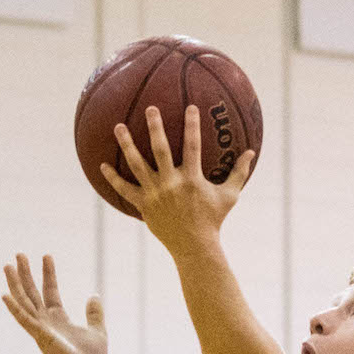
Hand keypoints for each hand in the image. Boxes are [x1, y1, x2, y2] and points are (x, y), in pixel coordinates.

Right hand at [2, 254, 107, 353]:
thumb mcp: (97, 330)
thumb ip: (94, 313)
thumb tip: (94, 295)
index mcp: (58, 320)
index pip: (50, 292)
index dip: (48, 274)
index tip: (46, 256)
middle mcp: (45, 323)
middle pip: (32, 293)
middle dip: (26, 274)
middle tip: (18, 255)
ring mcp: (40, 329)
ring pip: (24, 302)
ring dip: (15, 284)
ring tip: (7, 265)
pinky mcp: (40, 336)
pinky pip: (24, 319)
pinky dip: (14, 308)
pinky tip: (4, 295)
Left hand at [101, 105, 255, 258]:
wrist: (194, 246)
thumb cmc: (213, 220)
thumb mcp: (229, 196)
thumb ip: (239, 172)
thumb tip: (252, 152)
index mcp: (192, 178)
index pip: (193, 145)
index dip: (192, 125)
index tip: (191, 106)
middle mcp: (171, 183)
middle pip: (161, 149)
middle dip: (156, 127)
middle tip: (151, 107)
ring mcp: (155, 194)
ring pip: (137, 165)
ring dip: (127, 145)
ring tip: (118, 126)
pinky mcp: (143, 205)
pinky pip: (125, 189)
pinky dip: (113, 178)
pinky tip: (101, 166)